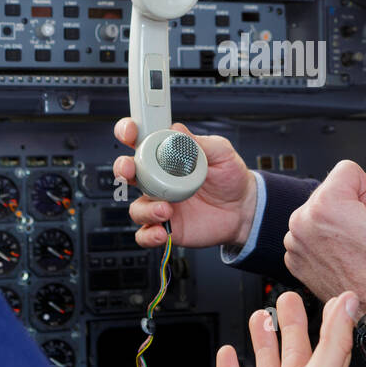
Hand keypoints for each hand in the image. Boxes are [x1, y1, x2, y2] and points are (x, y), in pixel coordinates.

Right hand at [113, 117, 258, 249]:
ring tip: (166, 209)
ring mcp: (159, 203)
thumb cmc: (230, 177)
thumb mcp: (221, 152)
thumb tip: (178, 131)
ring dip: (145, 208)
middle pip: (127, 172)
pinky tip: (162, 232)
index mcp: (166, 157)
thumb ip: (198, 142)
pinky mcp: (165, 226)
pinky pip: (145, 234)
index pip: (140, 140)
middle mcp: (158, 180)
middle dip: (122, 168)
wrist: (243, 209)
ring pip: (135, 207)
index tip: (130, 132)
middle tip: (130, 169)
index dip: (129, 132)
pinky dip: (148, 235)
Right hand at [190, 290, 359, 366]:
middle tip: (287, 300)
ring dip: (265, 343)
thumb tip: (350, 306)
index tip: (333, 300)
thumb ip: (333, 344)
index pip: (332, 352)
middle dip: (294, 326)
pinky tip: (228, 355)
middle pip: (298, 356)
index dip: (333, 323)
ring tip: (260, 317)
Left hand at [283, 133, 365, 311]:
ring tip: (355, 246)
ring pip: (320, 211)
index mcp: (326, 204)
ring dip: (336, 223)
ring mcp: (295, 243)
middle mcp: (302, 221)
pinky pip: (309, 234)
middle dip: (350, 205)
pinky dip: (323, 242)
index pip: (348, 171)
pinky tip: (341, 257)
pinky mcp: (293, 260)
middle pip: (332, 190)